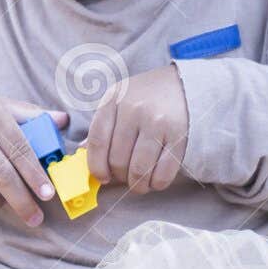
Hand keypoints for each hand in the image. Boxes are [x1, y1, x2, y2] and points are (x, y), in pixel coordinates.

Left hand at [86, 64, 188, 192]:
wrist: (184, 84)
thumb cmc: (145, 96)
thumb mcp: (118, 101)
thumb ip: (102, 125)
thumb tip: (83, 152)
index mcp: (113, 101)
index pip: (97, 141)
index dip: (96, 166)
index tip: (102, 177)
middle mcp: (133, 110)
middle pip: (118, 159)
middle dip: (119, 177)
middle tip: (124, 179)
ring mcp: (157, 123)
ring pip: (139, 169)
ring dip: (138, 185)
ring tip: (139, 184)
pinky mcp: (179, 135)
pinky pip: (164, 171)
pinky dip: (157, 183)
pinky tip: (155, 181)